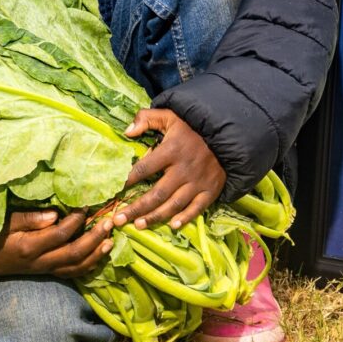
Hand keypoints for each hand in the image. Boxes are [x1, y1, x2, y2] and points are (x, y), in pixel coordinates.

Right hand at [0, 210, 112, 278]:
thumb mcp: (3, 223)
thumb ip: (29, 219)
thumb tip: (56, 214)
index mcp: (29, 246)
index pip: (61, 233)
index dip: (77, 219)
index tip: (88, 204)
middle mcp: (40, 262)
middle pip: (74, 253)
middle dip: (94, 238)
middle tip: (109, 222)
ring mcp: (43, 269)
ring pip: (75, 267)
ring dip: (95, 254)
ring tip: (110, 240)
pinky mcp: (45, 272)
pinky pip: (70, 274)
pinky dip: (87, 266)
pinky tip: (98, 255)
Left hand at [112, 108, 225, 231]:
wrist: (228, 133)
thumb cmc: (193, 126)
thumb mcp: (170, 115)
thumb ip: (147, 118)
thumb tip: (127, 132)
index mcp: (172, 150)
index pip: (145, 168)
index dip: (128, 180)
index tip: (114, 190)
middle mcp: (184, 169)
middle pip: (157, 194)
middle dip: (136, 208)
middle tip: (119, 219)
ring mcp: (198, 182)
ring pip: (174, 205)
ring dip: (155, 217)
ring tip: (138, 225)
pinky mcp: (211, 190)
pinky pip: (197, 208)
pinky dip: (185, 218)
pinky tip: (172, 226)